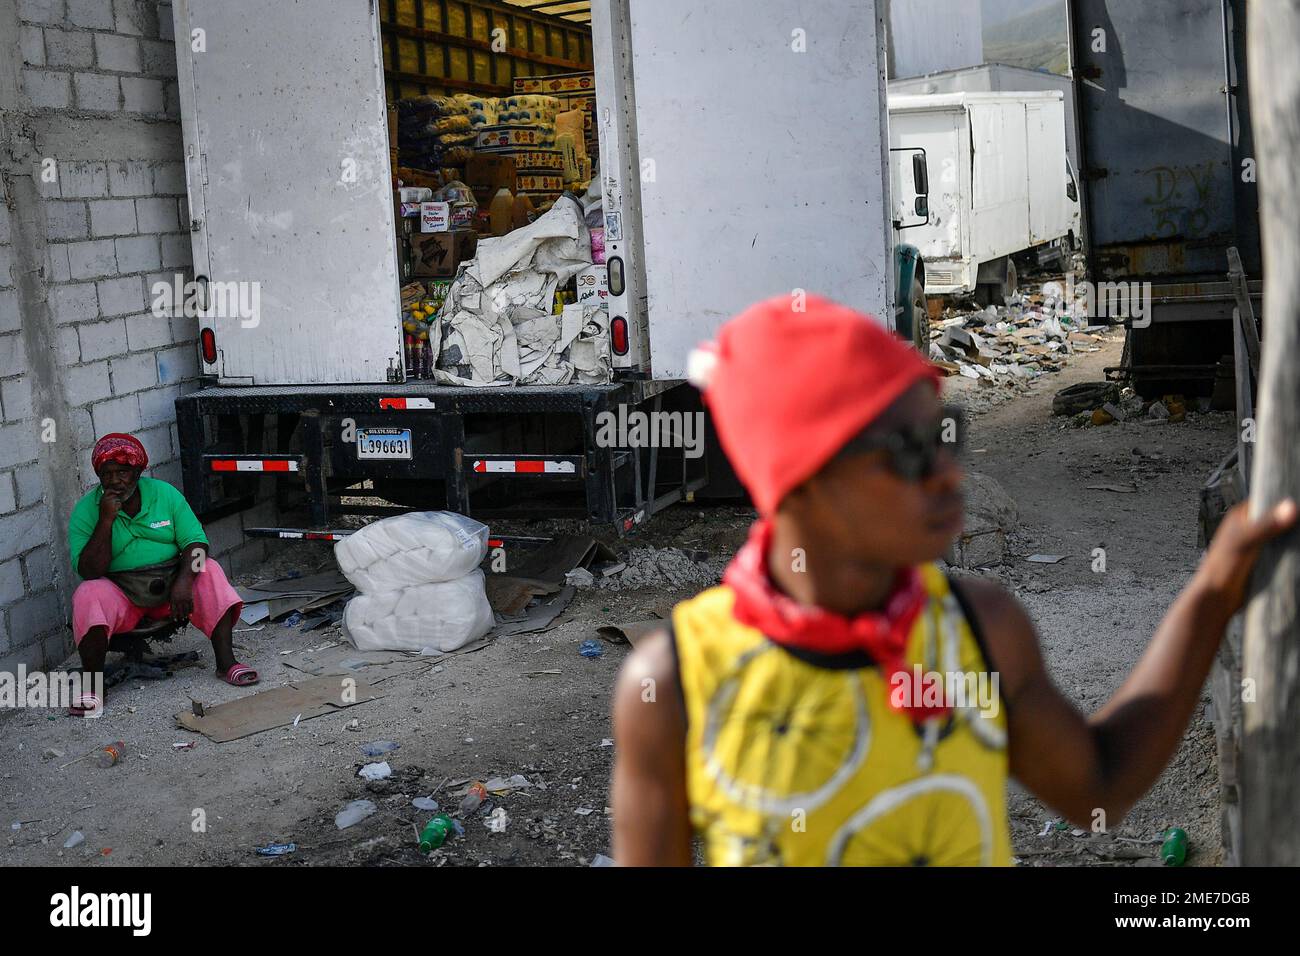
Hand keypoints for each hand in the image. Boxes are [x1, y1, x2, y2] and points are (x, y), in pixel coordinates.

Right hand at [98, 491, 123, 520]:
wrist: (105, 519)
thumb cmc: (105, 512)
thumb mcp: (103, 504)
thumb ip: (107, 498)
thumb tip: (115, 493)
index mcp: (102, 498)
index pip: (108, 490)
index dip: (113, 491)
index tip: (117, 493)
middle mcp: (105, 499)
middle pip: (115, 495)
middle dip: (116, 500)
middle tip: (113, 506)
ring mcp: (110, 502)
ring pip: (118, 500)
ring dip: (117, 504)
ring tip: (113, 509)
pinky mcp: (114, 506)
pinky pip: (119, 504)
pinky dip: (119, 507)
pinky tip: (115, 510)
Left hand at [169, 574, 194, 622]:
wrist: (185, 578)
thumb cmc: (177, 584)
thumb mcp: (171, 592)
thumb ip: (171, 600)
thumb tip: (170, 608)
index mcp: (173, 598)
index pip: (173, 609)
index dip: (174, 615)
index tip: (174, 619)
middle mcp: (180, 600)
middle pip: (180, 611)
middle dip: (180, 616)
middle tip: (179, 620)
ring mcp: (186, 599)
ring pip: (186, 609)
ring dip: (185, 615)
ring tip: (185, 618)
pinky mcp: (191, 597)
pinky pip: (191, 605)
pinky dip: (191, 610)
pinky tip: (191, 613)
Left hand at [1198, 498, 1297, 612]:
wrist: (1218, 599)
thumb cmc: (1222, 568)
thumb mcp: (1244, 542)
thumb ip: (1266, 525)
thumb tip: (1290, 507)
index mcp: (1242, 515)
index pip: (1270, 498)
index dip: (1288, 498)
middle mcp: (1251, 527)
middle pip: (1280, 517)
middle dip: (1295, 520)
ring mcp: (1259, 544)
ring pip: (1285, 535)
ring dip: (1296, 537)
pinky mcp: (1266, 560)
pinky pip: (1285, 552)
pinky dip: (1294, 551)